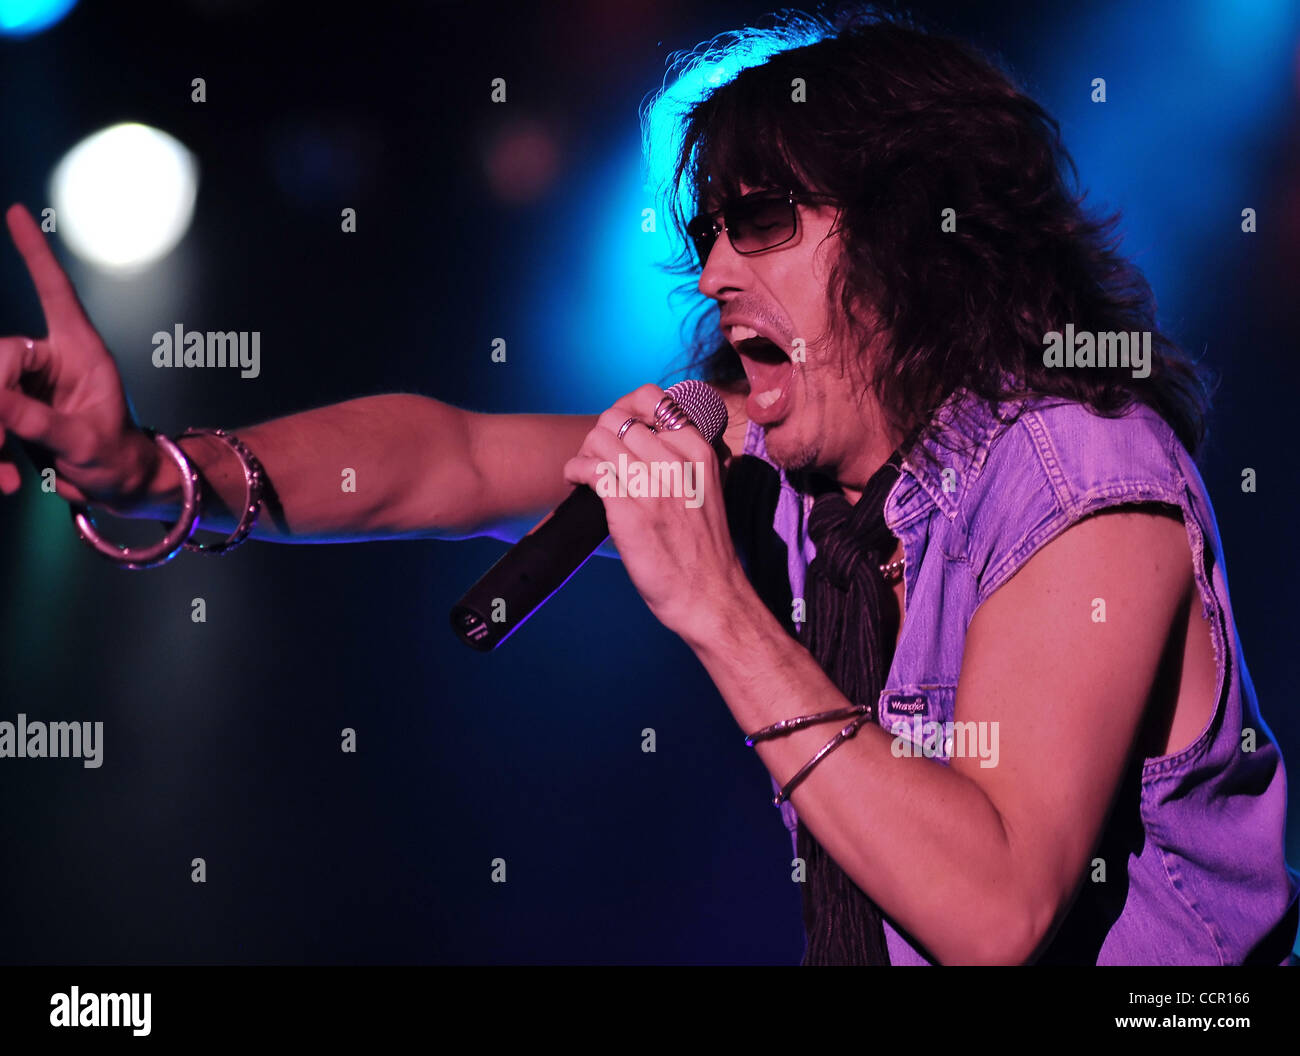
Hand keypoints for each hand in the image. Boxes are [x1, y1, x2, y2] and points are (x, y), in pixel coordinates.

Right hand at [0, 203, 159, 506]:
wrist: (118, 486)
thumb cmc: (118, 460)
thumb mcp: (84, 443)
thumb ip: (39, 420)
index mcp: (80, 353)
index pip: (55, 294)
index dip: (36, 255)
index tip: (21, 213)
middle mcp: (50, 360)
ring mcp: (28, 384)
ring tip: (8, 481)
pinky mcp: (11, 408)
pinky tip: (8, 482)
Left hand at [563, 383, 746, 639]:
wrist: (709, 595)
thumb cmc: (703, 547)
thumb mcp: (707, 487)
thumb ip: (683, 458)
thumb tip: (646, 434)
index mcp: (698, 451)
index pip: (652, 399)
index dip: (627, 411)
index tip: (621, 433)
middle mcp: (676, 461)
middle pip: (616, 418)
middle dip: (599, 435)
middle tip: (597, 459)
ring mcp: (652, 484)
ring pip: (598, 438)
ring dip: (584, 453)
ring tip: (587, 474)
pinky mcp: (628, 510)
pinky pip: (589, 469)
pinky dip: (575, 472)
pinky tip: (577, 484)